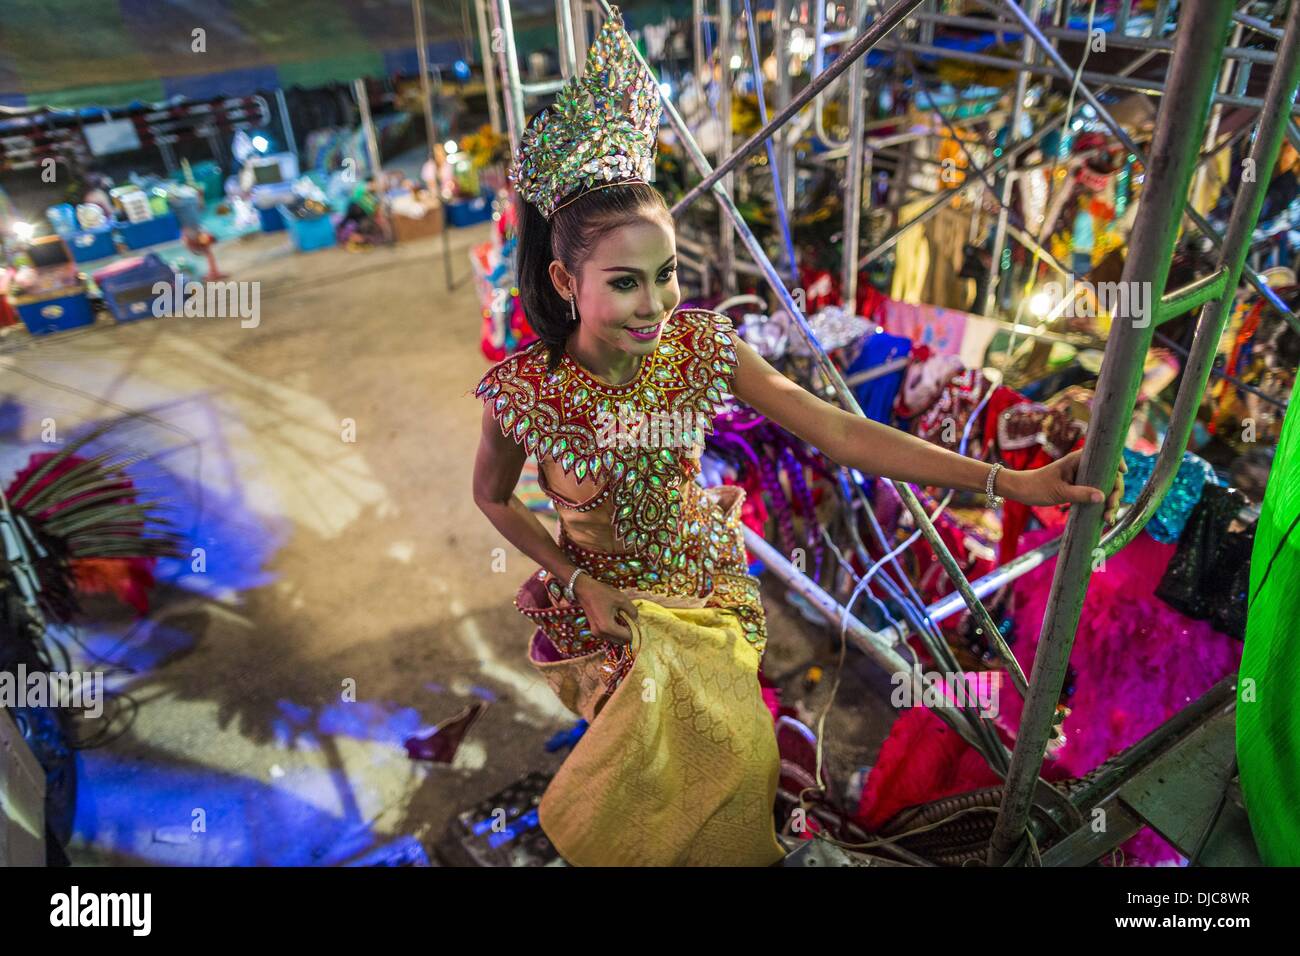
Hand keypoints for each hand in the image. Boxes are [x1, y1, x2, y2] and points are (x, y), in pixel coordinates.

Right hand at [572, 573, 636, 644]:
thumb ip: (632, 610)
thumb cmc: (602, 593)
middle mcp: (601, 634)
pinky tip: (615, 619)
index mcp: (608, 627)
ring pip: (615, 640)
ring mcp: (596, 633)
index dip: (634, 630)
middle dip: (627, 633)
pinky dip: (614, 631)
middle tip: (629, 620)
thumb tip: (636, 619)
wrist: (584, 590)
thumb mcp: (621, 599)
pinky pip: (609, 636)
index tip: (635, 621)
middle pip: (621, 641)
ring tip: (622, 619)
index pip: (627, 637)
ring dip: (621, 632)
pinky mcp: (594, 631)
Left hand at [1002, 450, 1126, 522]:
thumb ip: (1080, 494)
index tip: (1124, 472)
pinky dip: (1101, 505)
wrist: (1021, 490)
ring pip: (1105, 487)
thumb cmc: (1037, 487)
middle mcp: (1083, 466)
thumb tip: (1103, 497)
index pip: (1105, 456)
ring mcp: (1083, 477)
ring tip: (1107, 518)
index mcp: (1078, 460)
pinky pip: (1096, 493)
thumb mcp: (1059, 492)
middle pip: (1109, 476)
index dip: (1118, 462)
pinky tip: (1104, 517)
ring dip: (1110, 501)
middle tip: (1111, 509)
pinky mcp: (1080, 487)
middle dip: (1115, 492)